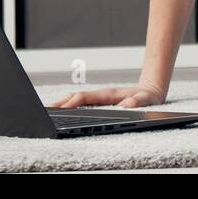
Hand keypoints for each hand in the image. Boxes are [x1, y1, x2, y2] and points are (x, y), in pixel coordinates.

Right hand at [48, 80, 165, 109]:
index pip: (87, 97)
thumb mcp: (145, 100)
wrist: (151, 88)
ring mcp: (100, 96)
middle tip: (47, 109)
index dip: (74, 101)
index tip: (62, 108)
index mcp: (109, 94)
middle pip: (77, 96)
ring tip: (49, 110)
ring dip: (63, 102)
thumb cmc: (147, 96)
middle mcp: (102, 93)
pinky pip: (82, 101)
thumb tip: (125, 105)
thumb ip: (136, 102)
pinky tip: (63, 109)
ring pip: (78, 97)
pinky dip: (70, 104)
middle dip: (62, 102)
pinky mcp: (101, 100)